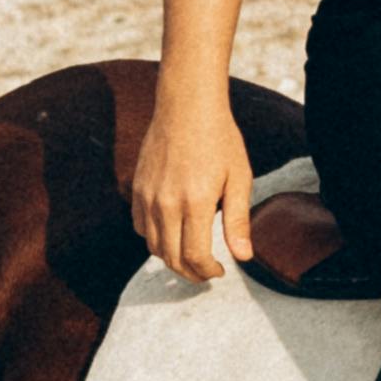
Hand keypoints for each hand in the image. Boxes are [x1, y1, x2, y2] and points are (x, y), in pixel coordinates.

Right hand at [127, 76, 251, 281]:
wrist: (187, 107)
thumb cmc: (219, 140)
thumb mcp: (239, 178)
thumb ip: (238, 221)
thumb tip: (243, 257)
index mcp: (195, 203)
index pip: (195, 256)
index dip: (207, 272)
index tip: (219, 271)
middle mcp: (166, 204)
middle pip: (172, 258)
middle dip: (191, 273)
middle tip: (207, 273)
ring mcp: (148, 197)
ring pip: (153, 246)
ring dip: (172, 259)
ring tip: (191, 257)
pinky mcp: (137, 189)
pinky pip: (140, 227)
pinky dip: (154, 239)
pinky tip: (172, 234)